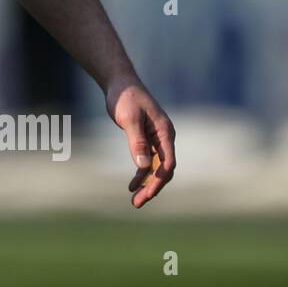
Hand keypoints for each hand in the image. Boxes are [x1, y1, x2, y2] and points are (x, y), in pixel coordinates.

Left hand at [104, 77, 175, 208]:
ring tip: (135, 200)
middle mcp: (164, 138)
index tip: (148, 194)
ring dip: (146, 184)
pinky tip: (132, 185)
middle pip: (163, 169)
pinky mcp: (147, 140)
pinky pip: (148, 162)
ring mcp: (157, 139)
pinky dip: (140, 174)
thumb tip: (142, 166)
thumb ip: (136, 142)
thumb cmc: (126, 98)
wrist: (120, 83)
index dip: (158, 180)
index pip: (167, 162)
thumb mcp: (129, 119)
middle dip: (152, 187)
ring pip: (155, 168)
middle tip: (138, 203)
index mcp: (165, 132)